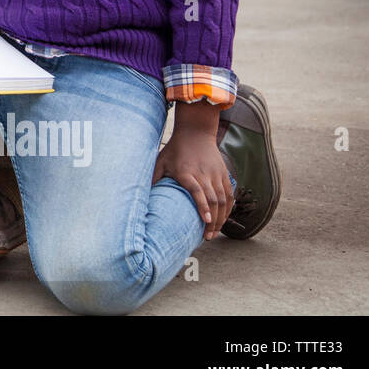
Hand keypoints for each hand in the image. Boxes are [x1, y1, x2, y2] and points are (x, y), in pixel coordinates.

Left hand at [151, 125, 234, 240]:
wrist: (195, 132)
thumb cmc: (175, 149)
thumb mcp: (160, 161)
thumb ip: (153, 178)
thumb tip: (138, 196)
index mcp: (187, 172)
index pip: (198, 191)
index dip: (203, 206)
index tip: (205, 220)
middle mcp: (204, 174)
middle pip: (213, 200)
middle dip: (213, 221)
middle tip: (207, 236)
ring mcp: (216, 174)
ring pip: (223, 200)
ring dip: (221, 218)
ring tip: (214, 232)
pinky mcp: (224, 174)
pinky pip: (229, 194)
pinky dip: (228, 208)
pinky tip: (222, 219)